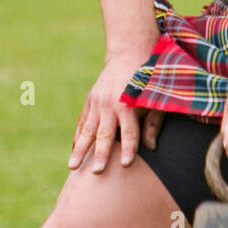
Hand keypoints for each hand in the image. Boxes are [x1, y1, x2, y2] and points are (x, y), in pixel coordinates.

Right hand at [68, 51, 158, 174]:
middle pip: (105, 133)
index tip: (126, 165)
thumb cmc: (148, 83)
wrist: (129, 55)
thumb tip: (151, 147)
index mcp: (128, 103)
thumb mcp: (155, 99)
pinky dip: (78, 138)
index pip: (129, 131)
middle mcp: (110, 104)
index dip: (129, 148)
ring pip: (87, 130)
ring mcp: (96, 103)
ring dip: (80, 149)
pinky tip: (73, 153)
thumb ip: (153, 123)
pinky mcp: (89, 102)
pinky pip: (82, 123)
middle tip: (97, 172)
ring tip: (72, 167)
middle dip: (101, 153)